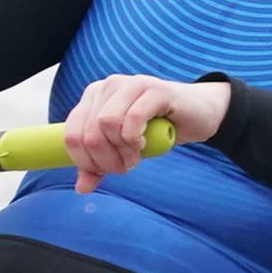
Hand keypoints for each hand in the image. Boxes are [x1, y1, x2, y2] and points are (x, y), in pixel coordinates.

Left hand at [62, 75, 231, 193]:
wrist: (200, 113)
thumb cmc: (158, 128)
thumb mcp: (124, 149)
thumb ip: (101, 164)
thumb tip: (82, 188)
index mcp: (94, 96)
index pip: (71, 133)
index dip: (83, 161)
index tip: (104, 172)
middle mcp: (108, 86)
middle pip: (88, 132)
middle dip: (104, 160)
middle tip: (124, 169)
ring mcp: (132, 84)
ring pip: (106, 124)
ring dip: (120, 151)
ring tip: (135, 158)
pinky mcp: (155, 89)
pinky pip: (132, 118)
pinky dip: (134, 139)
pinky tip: (143, 145)